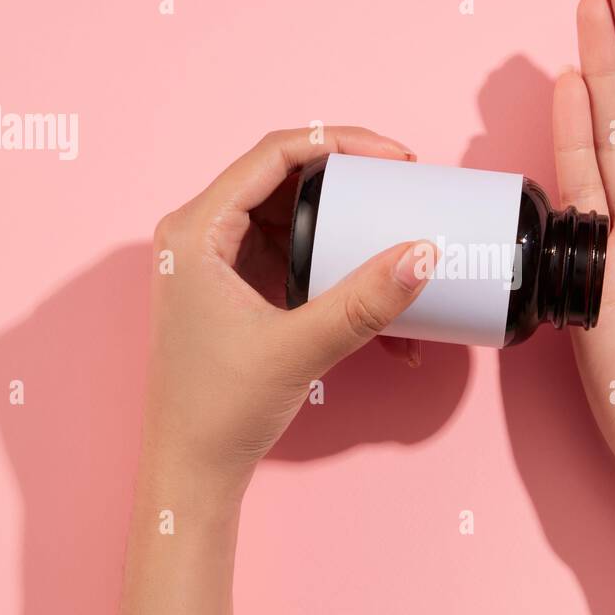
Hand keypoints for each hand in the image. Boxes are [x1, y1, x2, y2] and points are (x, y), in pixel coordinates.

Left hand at [142, 127, 433, 498]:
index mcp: (195, 232)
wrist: (191, 471)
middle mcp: (200, 236)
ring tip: (394, 234)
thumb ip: (364, 302)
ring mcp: (218, 263)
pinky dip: (334, 268)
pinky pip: (293, 258)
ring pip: (293, 218)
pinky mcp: (237, 289)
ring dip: (345, 227)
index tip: (394, 156)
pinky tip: (375, 297)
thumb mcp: (300, 349)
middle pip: (285, 179)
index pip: (273, 155)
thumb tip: (423, 254)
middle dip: (349, 181)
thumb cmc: (217, 412)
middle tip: (401, 186)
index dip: (338, 142)